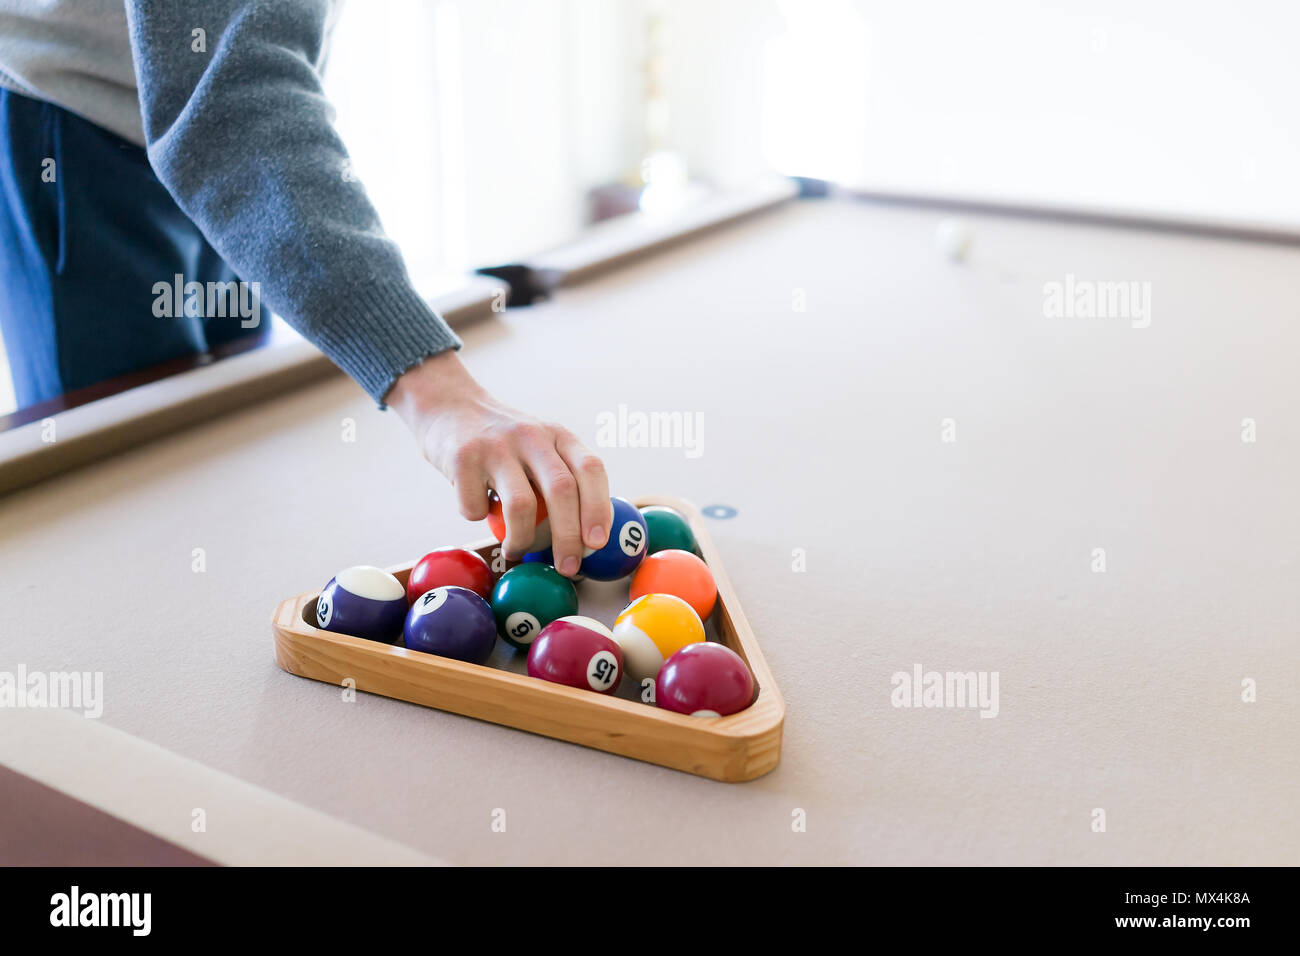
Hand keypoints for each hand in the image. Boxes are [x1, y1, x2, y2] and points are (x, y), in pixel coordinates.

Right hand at [386, 350, 610, 575]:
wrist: (448, 404)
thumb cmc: (502, 441)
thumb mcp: (538, 444)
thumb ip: (559, 477)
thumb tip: (584, 539)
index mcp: (557, 434)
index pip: (590, 470)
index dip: (599, 508)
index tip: (597, 543)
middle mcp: (531, 436)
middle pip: (562, 491)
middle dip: (568, 538)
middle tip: (567, 568)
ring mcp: (497, 446)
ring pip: (521, 506)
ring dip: (521, 540)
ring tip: (515, 550)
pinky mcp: (463, 458)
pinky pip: (475, 507)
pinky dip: (477, 517)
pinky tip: (477, 508)